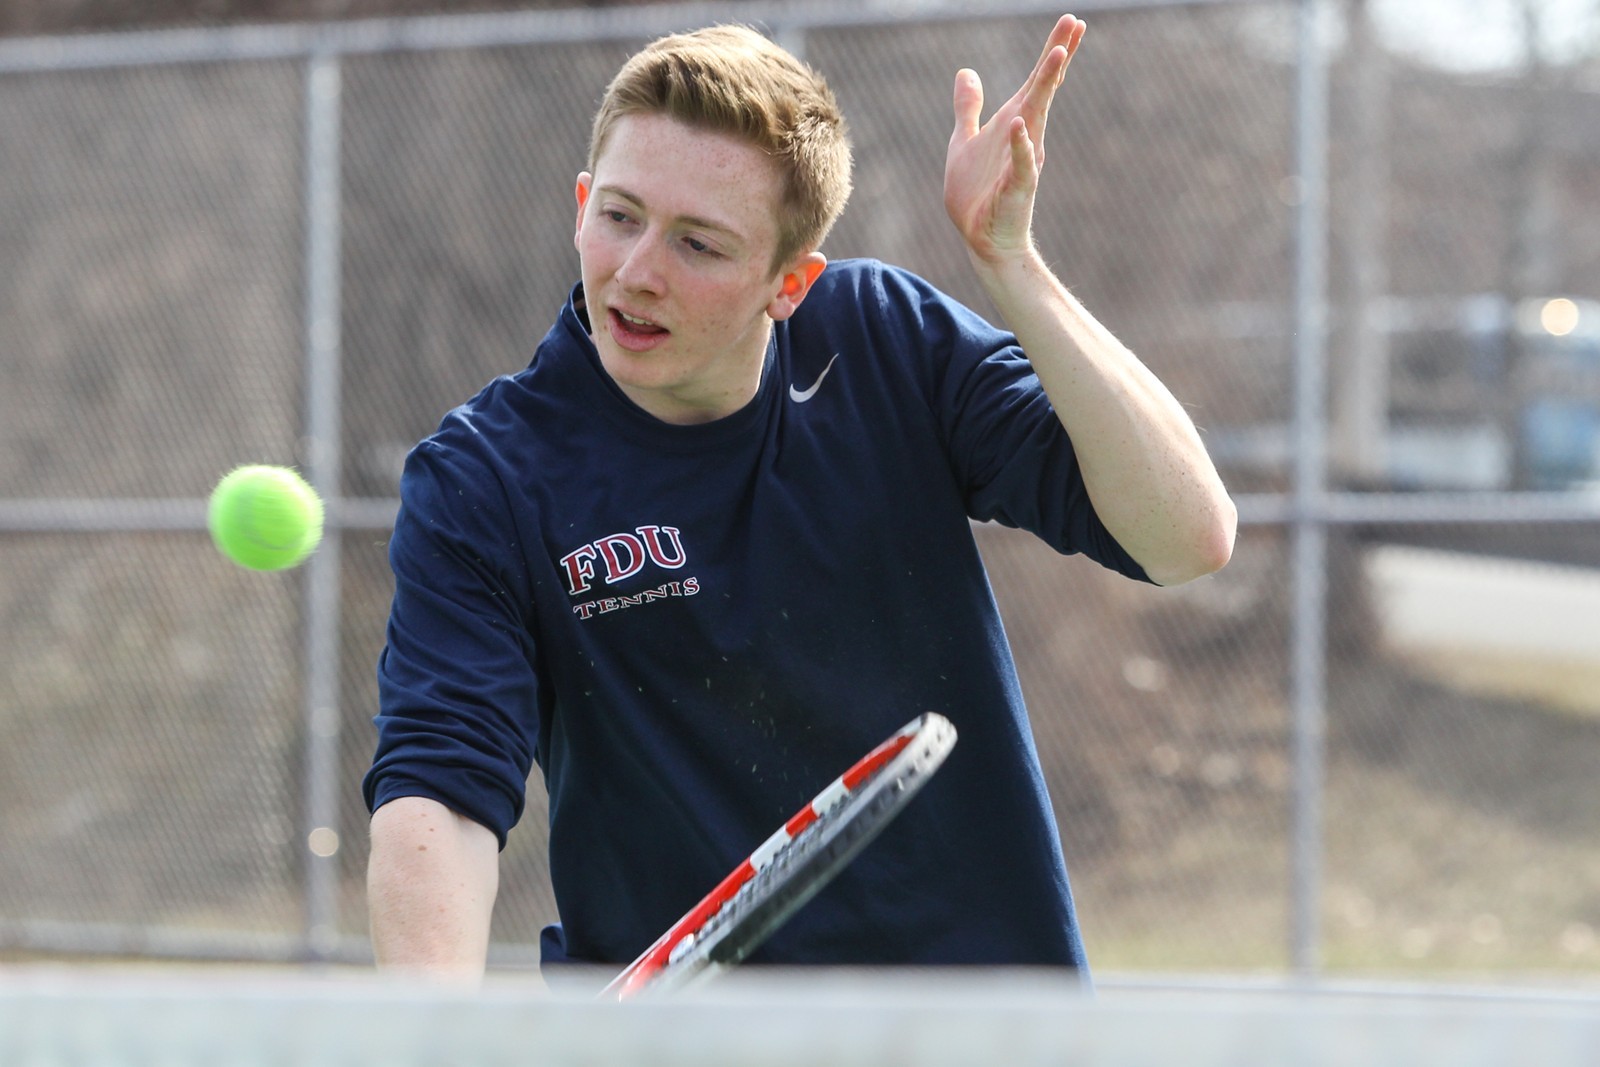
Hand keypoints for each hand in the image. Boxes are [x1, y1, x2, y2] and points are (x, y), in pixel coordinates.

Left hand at [944, 14, 1085, 264]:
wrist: (981, 238)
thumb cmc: (978, 192)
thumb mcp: (965, 140)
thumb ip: (969, 108)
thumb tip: (966, 71)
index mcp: (1014, 123)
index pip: (1036, 82)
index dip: (1052, 52)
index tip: (1071, 21)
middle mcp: (1026, 136)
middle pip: (1043, 90)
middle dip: (1057, 57)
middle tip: (1076, 23)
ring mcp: (1025, 161)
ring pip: (1037, 119)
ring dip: (1046, 88)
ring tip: (1058, 56)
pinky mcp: (1017, 188)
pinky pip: (1021, 164)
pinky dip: (1020, 145)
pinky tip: (1019, 125)